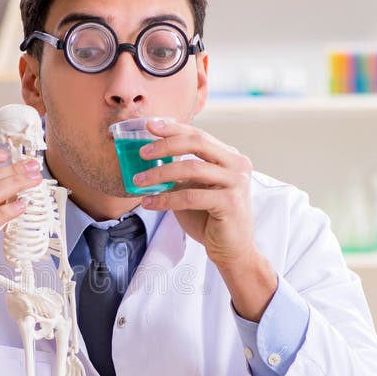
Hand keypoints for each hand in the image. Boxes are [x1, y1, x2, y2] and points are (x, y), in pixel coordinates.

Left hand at [135, 119, 276, 320]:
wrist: (231, 250)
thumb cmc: (210, 220)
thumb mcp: (192, 190)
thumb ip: (178, 174)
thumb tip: (148, 160)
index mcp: (229, 157)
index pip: (199, 135)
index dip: (173, 128)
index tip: (150, 125)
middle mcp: (237, 164)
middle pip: (197, 143)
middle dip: (166, 144)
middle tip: (142, 153)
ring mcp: (236, 182)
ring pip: (192, 168)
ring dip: (160, 174)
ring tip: (139, 182)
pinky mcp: (231, 202)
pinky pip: (191, 196)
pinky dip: (167, 199)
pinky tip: (150, 203)